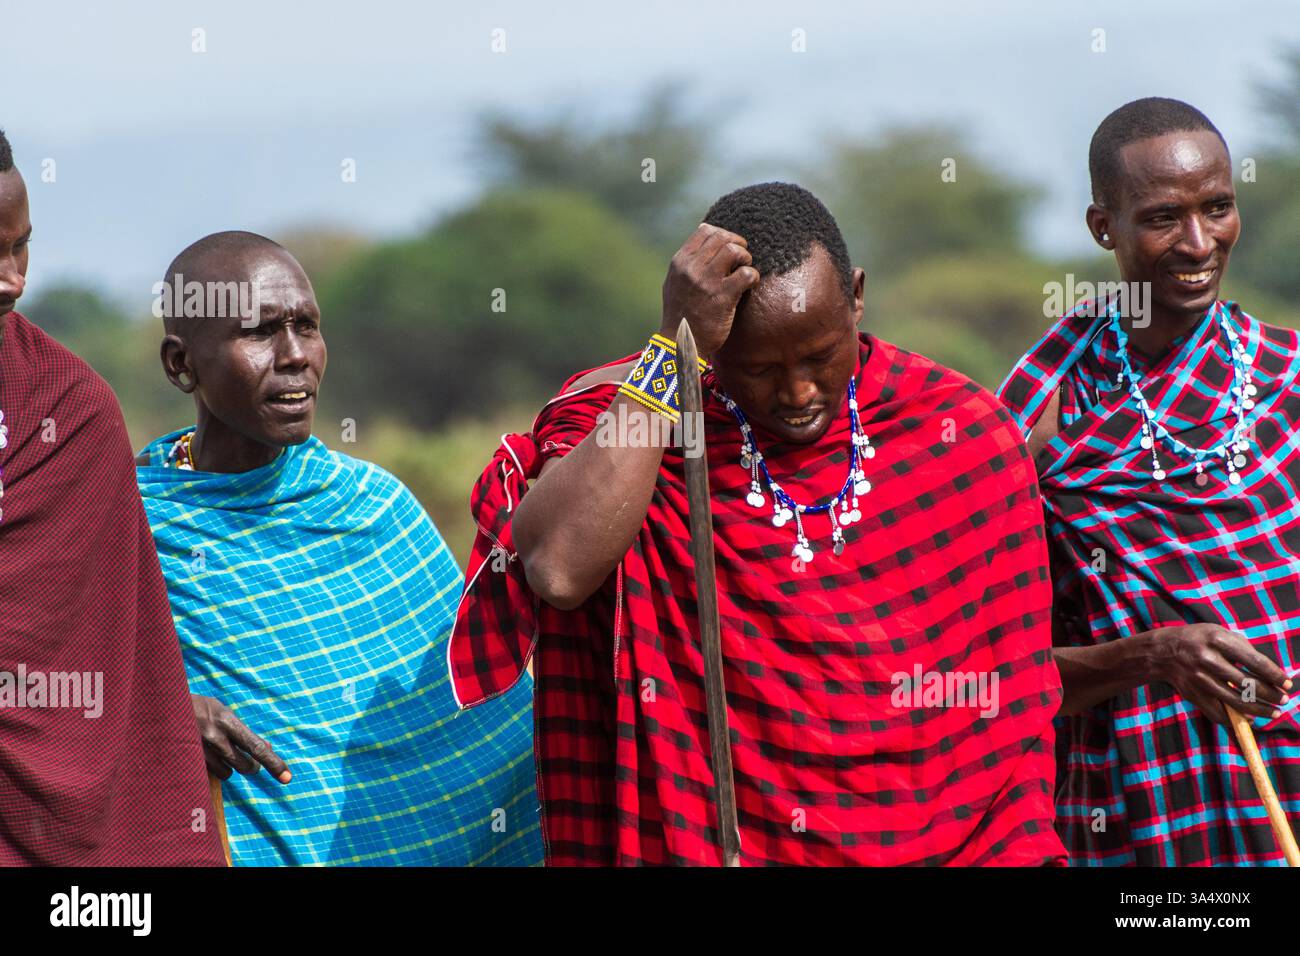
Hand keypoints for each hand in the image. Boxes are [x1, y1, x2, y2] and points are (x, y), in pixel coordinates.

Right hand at [192, 694, 291, 782]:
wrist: (161, 708)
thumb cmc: (197, 709)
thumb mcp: (222, 713)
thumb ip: (242, 731)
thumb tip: (267, 747)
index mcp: (227, 720)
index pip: (256, 747)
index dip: (274, 763)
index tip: (287, 778)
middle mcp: (214, 737)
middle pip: (245, 765)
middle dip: (251, 766)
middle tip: (249, 761)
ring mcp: (199, 751)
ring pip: (228, 773)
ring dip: (229, 766)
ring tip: (218, 751)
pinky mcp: (188, 762)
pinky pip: (211, 774)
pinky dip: (213, 768)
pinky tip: (204, 754)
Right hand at [660, 223, 759, 356]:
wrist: (680, 343)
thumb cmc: (680, 314)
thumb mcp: (674, 283)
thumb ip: (688, 264)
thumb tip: (706, 245)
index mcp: (680, 262)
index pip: (705, 231)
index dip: (723, 234)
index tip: (730, 247)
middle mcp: (691, 268)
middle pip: (722, 237)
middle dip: (738, 244)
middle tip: (742, 259)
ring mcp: (706, 282)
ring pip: (734, 251)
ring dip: (745, 258)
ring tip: (745, 271)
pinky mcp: (722, 297)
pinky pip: (746, 274)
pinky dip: (753, 277)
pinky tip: (749, 285)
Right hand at [1149, 624, 1291, 724]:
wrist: (1163, 651)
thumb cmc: (1200, 640)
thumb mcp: (1220, 634)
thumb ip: (1244, 650)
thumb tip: (1271, 674)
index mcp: (1218, 640)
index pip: (1254, 661)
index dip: (1274, 675)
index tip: (1288, 684)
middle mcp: (1208, 660)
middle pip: (1248, 684)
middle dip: (1271, 695)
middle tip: (1284, 700)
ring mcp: (1199, 679)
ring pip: (1236, 702)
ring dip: (1260, 711)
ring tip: (1274, 712)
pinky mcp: (1193, 694)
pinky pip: (1218, 713)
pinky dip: (1236, 720)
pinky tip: (1250, 718)